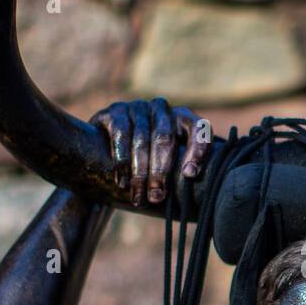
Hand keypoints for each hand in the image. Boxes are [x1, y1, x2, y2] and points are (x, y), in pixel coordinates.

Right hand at [89, 98, 212, 207]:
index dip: (197, 149)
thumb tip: (194, 182)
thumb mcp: (169, 166)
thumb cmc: (149, 165)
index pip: (199, 128)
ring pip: (141, 139)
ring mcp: (138, 107)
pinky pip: (121, 135)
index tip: (190, 175)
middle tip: (157, 197)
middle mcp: (162, 108)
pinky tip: (123, 182)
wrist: (107, 154)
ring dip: (139, 172)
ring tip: (139, 197)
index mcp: (183, 118)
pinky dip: (122, 161)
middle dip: (160, 171)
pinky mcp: (115, 111)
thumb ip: (185, 170)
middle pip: (165, 138)